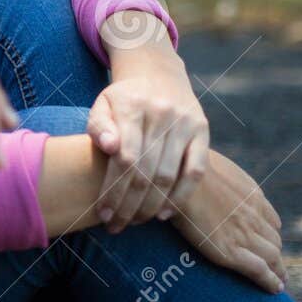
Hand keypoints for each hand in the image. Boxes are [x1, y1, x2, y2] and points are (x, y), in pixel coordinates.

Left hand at [89, 17, 208, 230]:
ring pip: (169, 175)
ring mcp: (185, 123)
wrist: (157, 74)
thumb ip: (99, 127)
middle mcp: (161, 113)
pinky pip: (195, 171)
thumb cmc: (123, 100)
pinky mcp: (202, 131)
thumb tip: (108, 147)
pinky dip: (180, 196)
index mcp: (132, 106)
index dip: (114, 191)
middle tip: (117, 226)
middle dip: (129, 205)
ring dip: (151, 206)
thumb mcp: (102, 105)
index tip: (103, 214)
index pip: (125, 158)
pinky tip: (164, 214)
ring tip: (135, 222)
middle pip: (146, 171)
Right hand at [169, 151, 285, 293]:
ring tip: (279, 280)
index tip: (270, 241)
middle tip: (276, 265)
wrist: (178, 177)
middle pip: (274, 240)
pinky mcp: (232, 252)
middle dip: (276, 252)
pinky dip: (271, 281)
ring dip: (278, 269)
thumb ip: (213, 172)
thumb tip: (195, 169)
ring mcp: (244, 234)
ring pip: (273, 256)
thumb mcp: (207, 164)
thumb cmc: (183, 166)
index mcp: (250, 195)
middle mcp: (253, 216)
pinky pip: (260, 270)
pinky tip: (275, 289)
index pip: (270, 219)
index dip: (270, 232)